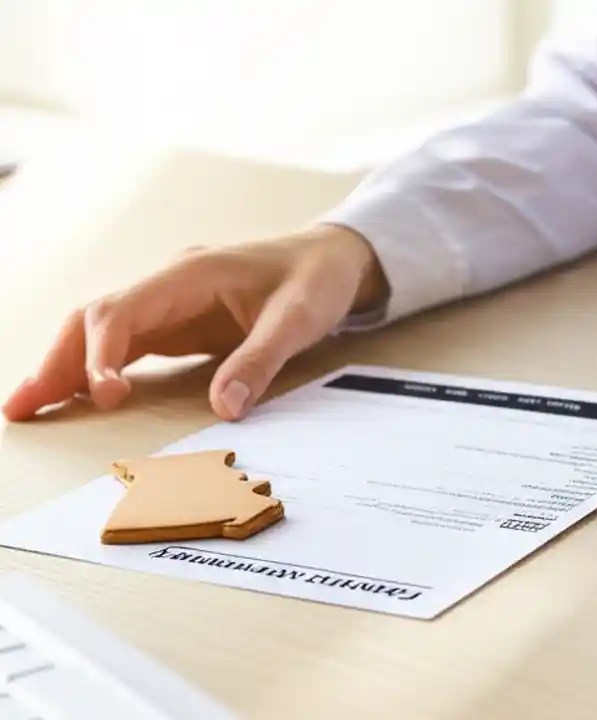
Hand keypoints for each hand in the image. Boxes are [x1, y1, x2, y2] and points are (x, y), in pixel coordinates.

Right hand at [3, 225, 388, 421]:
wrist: (335, 257)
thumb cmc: (317, 279)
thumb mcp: (299, 320)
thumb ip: (260, 361)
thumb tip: (225, 409)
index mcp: (190, 274)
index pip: (122, 311)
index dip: (102, 354)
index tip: (103, 395)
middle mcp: (169, 286)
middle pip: (94, 319)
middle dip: (58, 361)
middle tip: (24, 407)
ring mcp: (171, 304)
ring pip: (102, 332)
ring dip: (67, 367)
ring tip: (31, 408)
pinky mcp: (179, 323)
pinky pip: (126, 345)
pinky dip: (97, 369)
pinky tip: (78, 398)